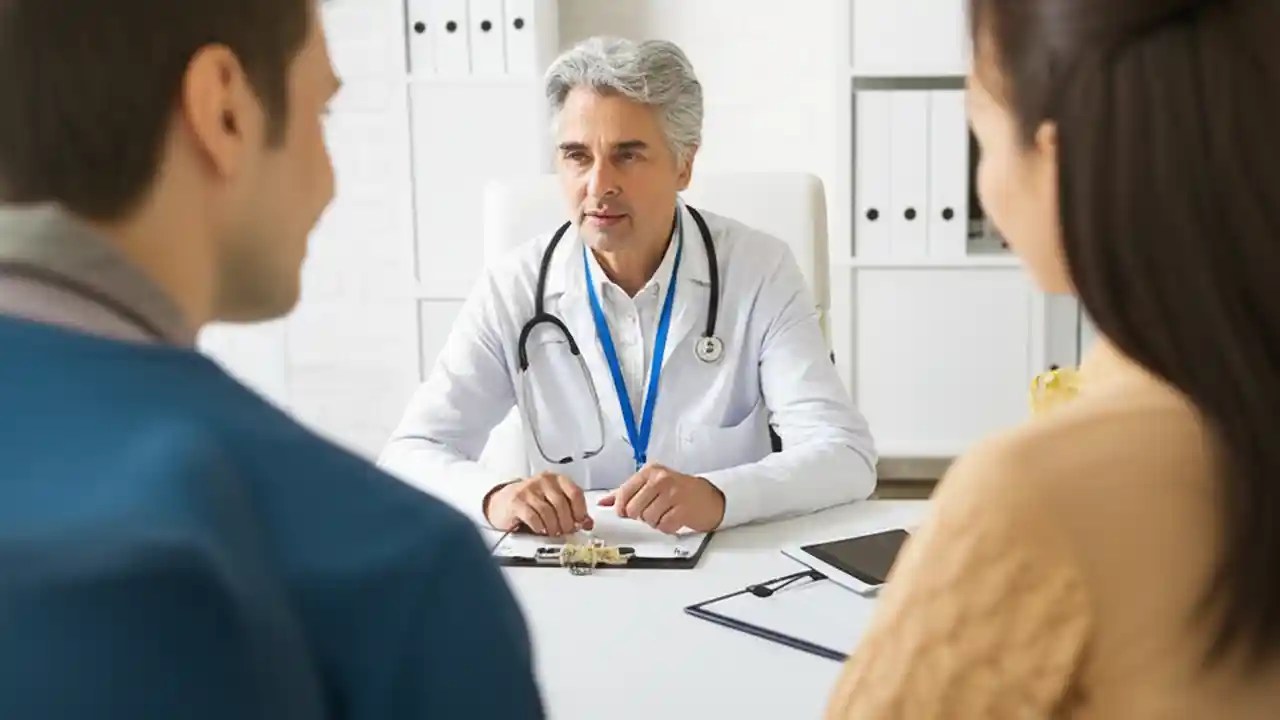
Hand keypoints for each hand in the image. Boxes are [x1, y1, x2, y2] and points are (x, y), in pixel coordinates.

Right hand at [485, 472, 593, 536]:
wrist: (504, 501)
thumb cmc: (532, 502)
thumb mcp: (554, 502)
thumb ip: (572, 511)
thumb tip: (588, 523)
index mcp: (557, 479)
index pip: (575, 493)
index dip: (580, 511)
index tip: (581, 523)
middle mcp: (544, 481)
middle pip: (562, 504)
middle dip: (566, 522)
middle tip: (566, 531)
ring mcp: (529, 489)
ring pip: (547, 511)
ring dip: (553, 527)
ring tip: (553, 532)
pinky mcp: (516, 501)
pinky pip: (533, 516)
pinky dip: (539, 527)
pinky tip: (541, 530)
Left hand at [598, 464, 724, 533]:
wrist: (710, 497)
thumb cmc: (679, 491)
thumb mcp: (651, 484)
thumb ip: (626, 492)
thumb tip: (603, 502)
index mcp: (650, 472)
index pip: (623, 493)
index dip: (623, 508)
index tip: (628, 511)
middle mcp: (661, 479)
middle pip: (633, 509)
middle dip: (640, 516)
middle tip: (653, 511)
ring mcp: (673, 493)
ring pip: (648, 519)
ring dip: (655, 522)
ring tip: (665, 513)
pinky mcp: (683, 509)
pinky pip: (664, 526)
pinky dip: (667, 527)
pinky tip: (674, 518)